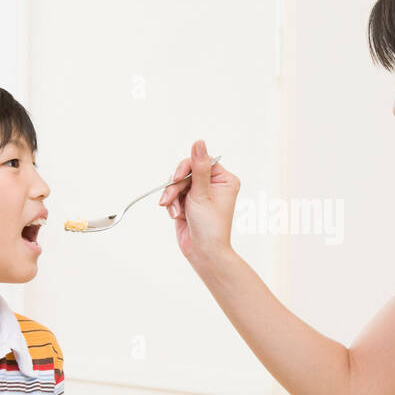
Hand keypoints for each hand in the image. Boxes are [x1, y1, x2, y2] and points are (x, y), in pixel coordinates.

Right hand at [157, 139, 239, 264]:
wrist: (203, 252)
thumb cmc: (209, 226)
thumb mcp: (202, 193)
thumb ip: (198, 167)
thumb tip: (199, 142)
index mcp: (224, 180)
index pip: (202, 161)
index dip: (187, 167)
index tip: (177, 177)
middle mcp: (214, 185)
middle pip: (187, 172)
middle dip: (176, 185)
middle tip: (169, 198)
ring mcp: (200, 194)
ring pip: (178, 184)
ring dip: (172, 196)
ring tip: (173, 210)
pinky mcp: (189, 203)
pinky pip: (174, 195)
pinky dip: (172, 204)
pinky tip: (175, 215)